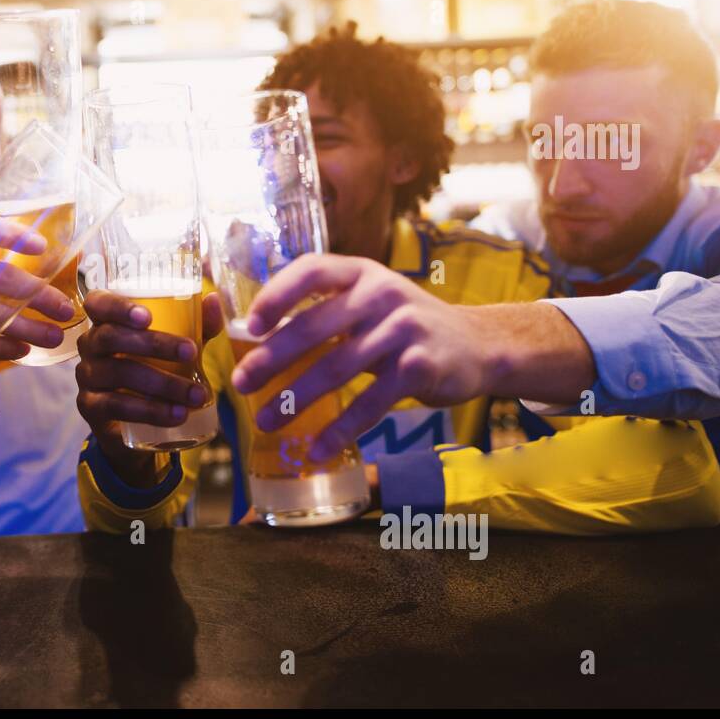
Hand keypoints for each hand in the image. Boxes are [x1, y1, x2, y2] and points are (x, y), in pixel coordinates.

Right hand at [75, 289, 222, 485]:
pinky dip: (150, 410)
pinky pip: (116, 405)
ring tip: (196, 395)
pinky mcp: (90, 407)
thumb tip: (213, 300)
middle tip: (190, 352)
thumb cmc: (158, 371)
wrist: (140, 425)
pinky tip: (177, 414)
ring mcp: (87, 376)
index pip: (98, 303)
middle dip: (154, 344)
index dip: (117, 307)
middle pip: (111, 337)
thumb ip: (197, 326)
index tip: (148, 317)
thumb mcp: (178, 348)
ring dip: (162, 384)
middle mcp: (90, 345)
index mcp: (106, 321)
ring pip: (118, 373)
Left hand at [229, 254, 495, 460]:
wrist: (479, 345)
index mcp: (362, 273)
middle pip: (314, 325)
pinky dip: (340, 429)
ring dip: (295, 399)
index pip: (312, 270)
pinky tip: (317, 448)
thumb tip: (258, 343)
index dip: (276, 295)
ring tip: (265, 421)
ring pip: (336, 367)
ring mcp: (403, 329)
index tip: (250, 326)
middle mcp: (382, 293)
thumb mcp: (371, 303)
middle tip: (240, 383)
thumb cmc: (406, 326)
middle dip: (271, 358)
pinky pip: (370, 402)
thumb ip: (327, 312)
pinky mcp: (420, 367)